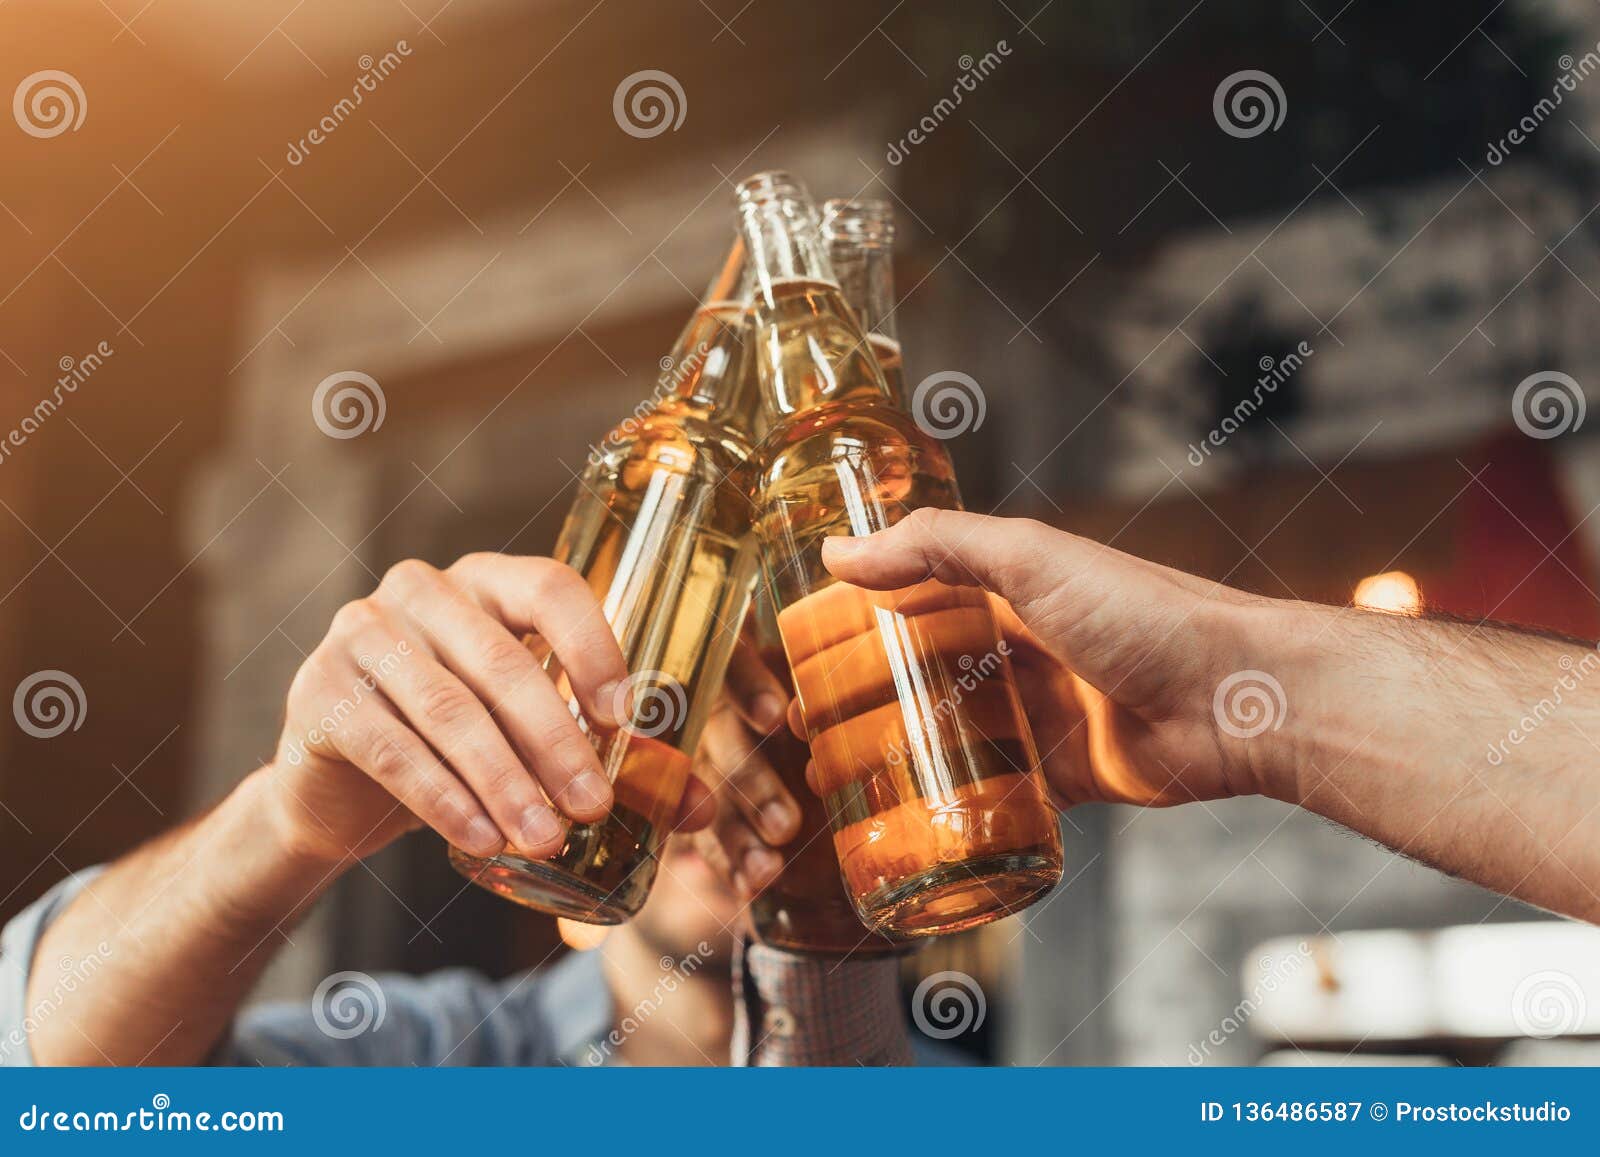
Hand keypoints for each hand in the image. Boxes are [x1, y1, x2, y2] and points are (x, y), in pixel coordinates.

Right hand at [265, 554, 644, 866]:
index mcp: (487, 582)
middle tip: (595, 806)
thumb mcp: (528, 740)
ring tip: (545, 838)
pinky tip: (482, 840)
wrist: (337, 789)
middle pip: (502, 661)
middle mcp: (421, 591)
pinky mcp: (319, 693)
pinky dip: (443, 800)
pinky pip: (391, 748)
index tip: (625, 719)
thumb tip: (703, 807)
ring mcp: (361, 635)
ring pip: (448, 709)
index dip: (593, 646)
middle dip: (556, 741)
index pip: (549, 587)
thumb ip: (609, 760)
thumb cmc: (455, 747)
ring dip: (504, 781)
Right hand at [688, 629, 801, 897]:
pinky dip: (728, 863)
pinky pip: (701, 834)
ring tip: (768, 871)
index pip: (731, 661)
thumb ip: (825, 688)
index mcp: (734, 658)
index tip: (777, 717)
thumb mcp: (823, 676)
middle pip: (719, 738)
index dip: (749, 687)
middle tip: (786, 825)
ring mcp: (692, 751)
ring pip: (708, 793)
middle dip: (753, 783)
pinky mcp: (690, 800)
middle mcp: (706, 701)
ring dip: (738, 835)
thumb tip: (823, 710)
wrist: (779, 730)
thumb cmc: (823, 686)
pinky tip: (748, 889)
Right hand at [817, 508, 1279, 808]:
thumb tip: (841, 550)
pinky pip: (1000, 792)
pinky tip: (908, 819)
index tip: (801, 643)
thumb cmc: (1144, 614)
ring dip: (906, 752)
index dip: (862, 614)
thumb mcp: (1031, 559)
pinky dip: (960, 804)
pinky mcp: (1064, 775)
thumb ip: (939, 546)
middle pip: (929, 669)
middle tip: (806, 724)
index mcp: (1011, 587)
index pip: (919, 592)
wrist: (1236, 699)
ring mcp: (1042, 713)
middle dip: (871, 693)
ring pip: (957, 734)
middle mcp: (1023, 647)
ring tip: (838, 776)